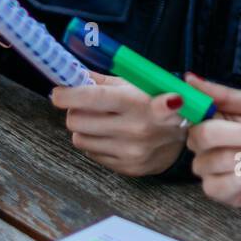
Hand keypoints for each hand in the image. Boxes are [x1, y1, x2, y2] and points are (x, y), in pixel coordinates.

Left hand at [51, 73, 188, 176]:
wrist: (183, 136)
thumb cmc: (154, 101)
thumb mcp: (135, 83)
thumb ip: (102, 79)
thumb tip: (71, 72)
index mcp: (136, 101)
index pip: (93, 97)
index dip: (69, 95)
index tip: (57, 93)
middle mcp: (134, 128)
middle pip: (76, 121)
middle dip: (74, 111)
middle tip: (84, 106)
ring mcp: (130, 151)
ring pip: (79, 139)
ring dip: (84, 128)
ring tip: (101, 121)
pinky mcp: (128, 168)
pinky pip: (91, 154)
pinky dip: (95, 143)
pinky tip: (111, 136)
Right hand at [184, 72, 240, 207]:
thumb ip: (223, 94)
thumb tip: (190, 78)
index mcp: (207, 118)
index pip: (187, 111)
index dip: (189, 107)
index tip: (211, 105)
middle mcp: (201, 144)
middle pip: (203, 136)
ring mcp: (208, 169)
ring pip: (218, 161)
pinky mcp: (218, 191)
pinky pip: (222, 185)